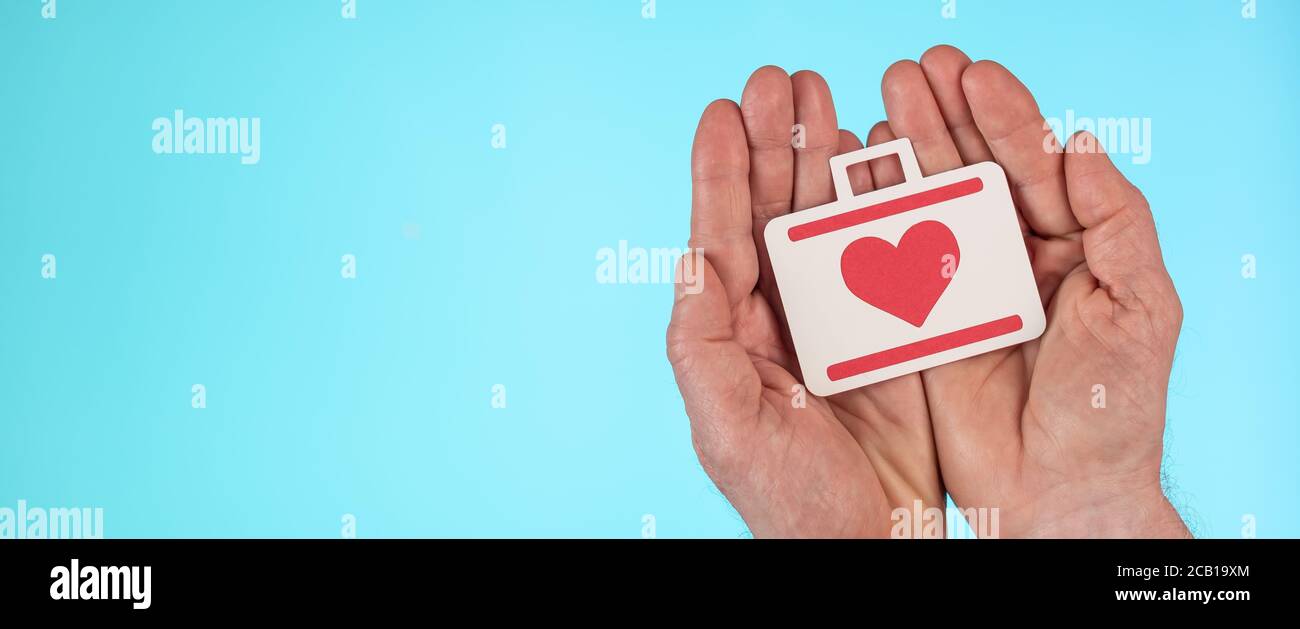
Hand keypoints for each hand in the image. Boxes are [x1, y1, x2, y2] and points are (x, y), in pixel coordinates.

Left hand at [667, 68, 943, 537]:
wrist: (873, 549)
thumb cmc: (792, 502)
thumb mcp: (728, 429)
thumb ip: (703, 347)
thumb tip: (692, 264)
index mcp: (733, 335)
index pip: (721, 237)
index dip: (719, 172)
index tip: (722, 110)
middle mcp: (781, 316)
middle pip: (774, 211)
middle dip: (777, 144)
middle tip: (786, 80)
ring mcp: (839, 316)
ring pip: (829, 219)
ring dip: (827, 158)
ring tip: (828, 100)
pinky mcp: (893, 326)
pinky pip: (888, 249)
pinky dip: (886, 201)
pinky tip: (885, 159)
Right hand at [878, 45, 1187, 536]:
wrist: (1059, 495)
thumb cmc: (1113, 411)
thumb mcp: (1141, 307)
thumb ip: (1117, 222)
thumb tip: (1083, 145)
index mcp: (1070, 247)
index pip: (1035, 166)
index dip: (1005, 118)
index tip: (972, 75)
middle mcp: (1012, 257)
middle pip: (974, 171)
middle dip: (944, 117)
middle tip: (911, 72)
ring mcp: (960, 287)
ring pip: (928, 204)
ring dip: (906, 151)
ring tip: (883, 102)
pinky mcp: (918, 322)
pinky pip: (892, 259)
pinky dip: (874, 215)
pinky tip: (858, 173)